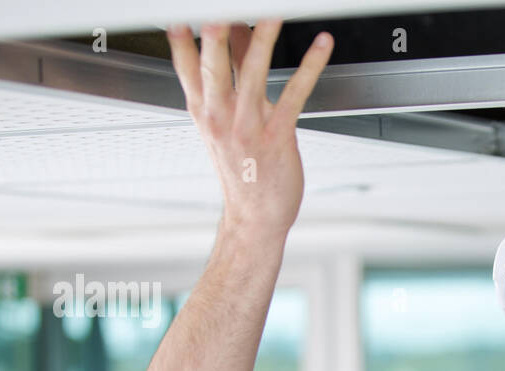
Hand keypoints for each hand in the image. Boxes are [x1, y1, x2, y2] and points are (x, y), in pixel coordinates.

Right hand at [167, 20, 333, 240]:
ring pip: (253, 73)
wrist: (254, 216)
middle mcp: (219, 114)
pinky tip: (321, 45)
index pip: (184, 62)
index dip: (183, 32)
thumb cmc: (241, 168)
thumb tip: (238, 30)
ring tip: (274, 12)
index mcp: (201, 108)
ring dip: (263, 38)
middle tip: (218, 7)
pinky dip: (310, 66)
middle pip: (212, 63)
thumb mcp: (223, 120)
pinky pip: (295, 94)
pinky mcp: (277, 135)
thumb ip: (232, 72)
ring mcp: (247, 125)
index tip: (185, 8)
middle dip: (213, 31)